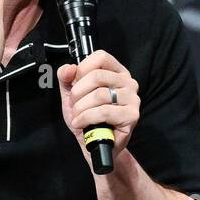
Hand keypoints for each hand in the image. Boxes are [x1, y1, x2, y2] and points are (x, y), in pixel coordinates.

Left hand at [57, 49, 139, 163]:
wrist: (95, 143)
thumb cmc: (87, 118)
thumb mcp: (72, 95)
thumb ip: (66, 78)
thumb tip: (69, 68)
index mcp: (116, 72)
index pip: (101, 57)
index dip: (82, 69)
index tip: (75, 84)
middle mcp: (128, 82)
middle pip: (97, 76)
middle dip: (78, 93)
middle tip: (74, 105)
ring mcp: (132, 99)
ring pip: (100, 94)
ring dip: (81, 108)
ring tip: (78, 117)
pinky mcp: (131, 115)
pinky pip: (104, 111)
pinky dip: (87, 118)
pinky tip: (82, 124)